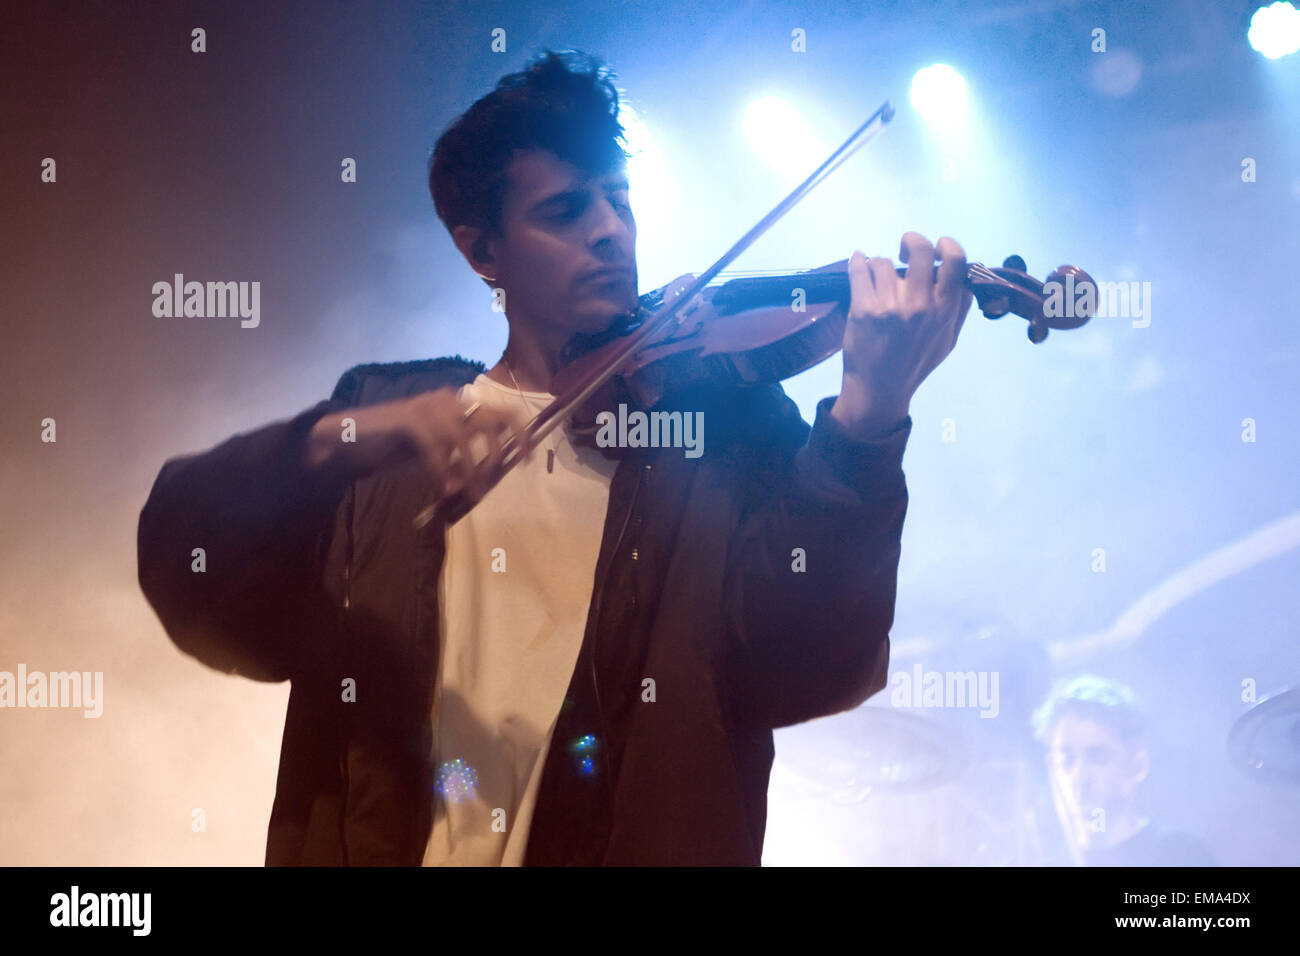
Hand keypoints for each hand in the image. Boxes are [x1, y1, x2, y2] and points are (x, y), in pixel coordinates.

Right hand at [305, 388, 522, 503]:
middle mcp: (449, 400)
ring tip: (467, 494)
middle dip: (502, 451)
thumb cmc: (395, 447)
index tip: (530, 459)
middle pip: (495, 418)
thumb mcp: (438, 453)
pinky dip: (443, 472)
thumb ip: (464, 457)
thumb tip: (491, 474)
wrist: (349, 440)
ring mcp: (429, 407)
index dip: (523, 433)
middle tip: (496, 480)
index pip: (505, 410)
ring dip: (470, 470)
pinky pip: (437, 448)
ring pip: (466, 437)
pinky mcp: (409, 420)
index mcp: (459, 405)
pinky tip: (443, 489)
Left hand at [832, 232, 973, 435]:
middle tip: (903, 251)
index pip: (956, 260)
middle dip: (911, 242)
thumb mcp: (948, 339)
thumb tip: (964, 278)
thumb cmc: (915, 363)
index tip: (936, 248)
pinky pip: (860, 269)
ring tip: (877, 278)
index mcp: (945, 309)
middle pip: (921, 249)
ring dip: (880, 265)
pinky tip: (858, 261)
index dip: (947, 245)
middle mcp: (920, 304)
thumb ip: (958, 308)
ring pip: (884, 261)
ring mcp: (891, 305)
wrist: (879, 389)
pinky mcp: (864, 308)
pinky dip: (857, 261)